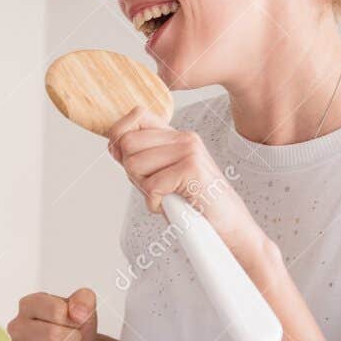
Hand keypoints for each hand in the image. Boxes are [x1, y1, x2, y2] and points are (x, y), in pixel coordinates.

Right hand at [8, 288, 96, 340]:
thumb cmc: (76, 327)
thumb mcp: (85, 306)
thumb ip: (84, 299)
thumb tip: (78, 312)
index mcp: (28, 305)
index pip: (56, 310)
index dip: (74, 318)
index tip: (73, 320)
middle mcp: (17, 327)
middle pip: (54, 335)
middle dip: (74, 338)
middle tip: (73, 338)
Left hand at [107, 107, 261, 254]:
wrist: (228, 226)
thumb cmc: (193, 204)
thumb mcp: (162, 174)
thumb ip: (140, 157)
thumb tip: (112, 145)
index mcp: (176, 135)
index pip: (136, 114)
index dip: (120, 136)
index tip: (126, 159)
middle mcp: (183, 137)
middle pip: (127, 143)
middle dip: (131, 171)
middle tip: (154, 186)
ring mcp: (189, 152)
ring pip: (134, 165)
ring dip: (144, 189)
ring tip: (166, 195)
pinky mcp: (191, 170)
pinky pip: (151, 186)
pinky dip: (156, 204)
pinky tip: (173, 205)